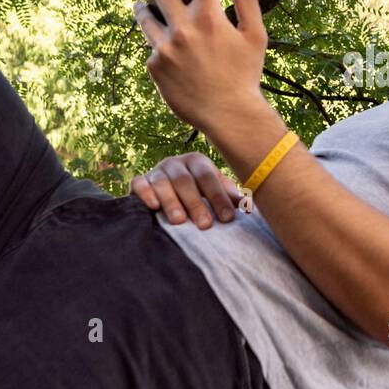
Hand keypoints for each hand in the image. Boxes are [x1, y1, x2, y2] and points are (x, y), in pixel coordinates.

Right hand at [130, 152, 245, 227]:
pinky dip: (145, 194)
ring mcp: (156, 171)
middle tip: (205, 226)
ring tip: (179, 221)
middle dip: (196, 204)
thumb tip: (249, 206)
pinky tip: (152, 207)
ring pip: (163, 184)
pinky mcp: (140, 181)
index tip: (228, 218)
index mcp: (197, 162)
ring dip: (171, 202)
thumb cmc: (198, 192)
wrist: (167, 189)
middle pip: (185, 181)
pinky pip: (140, 184)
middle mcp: (176, 164)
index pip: (209, 177)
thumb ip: (229, 196)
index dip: (219, 197)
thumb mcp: (215, 190)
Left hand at [132, 0, 267, 132]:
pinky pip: (153, 48)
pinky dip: (162, 47)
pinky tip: (174, 59)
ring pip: (146, 18)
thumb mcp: (256, 38)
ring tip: (144, 6)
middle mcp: (183, 28)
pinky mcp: (153, 66)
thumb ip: (247, 3)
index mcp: (209, 17)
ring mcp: (164, 47)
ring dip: (145, 8)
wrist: (227, 115)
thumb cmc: (245, 75)